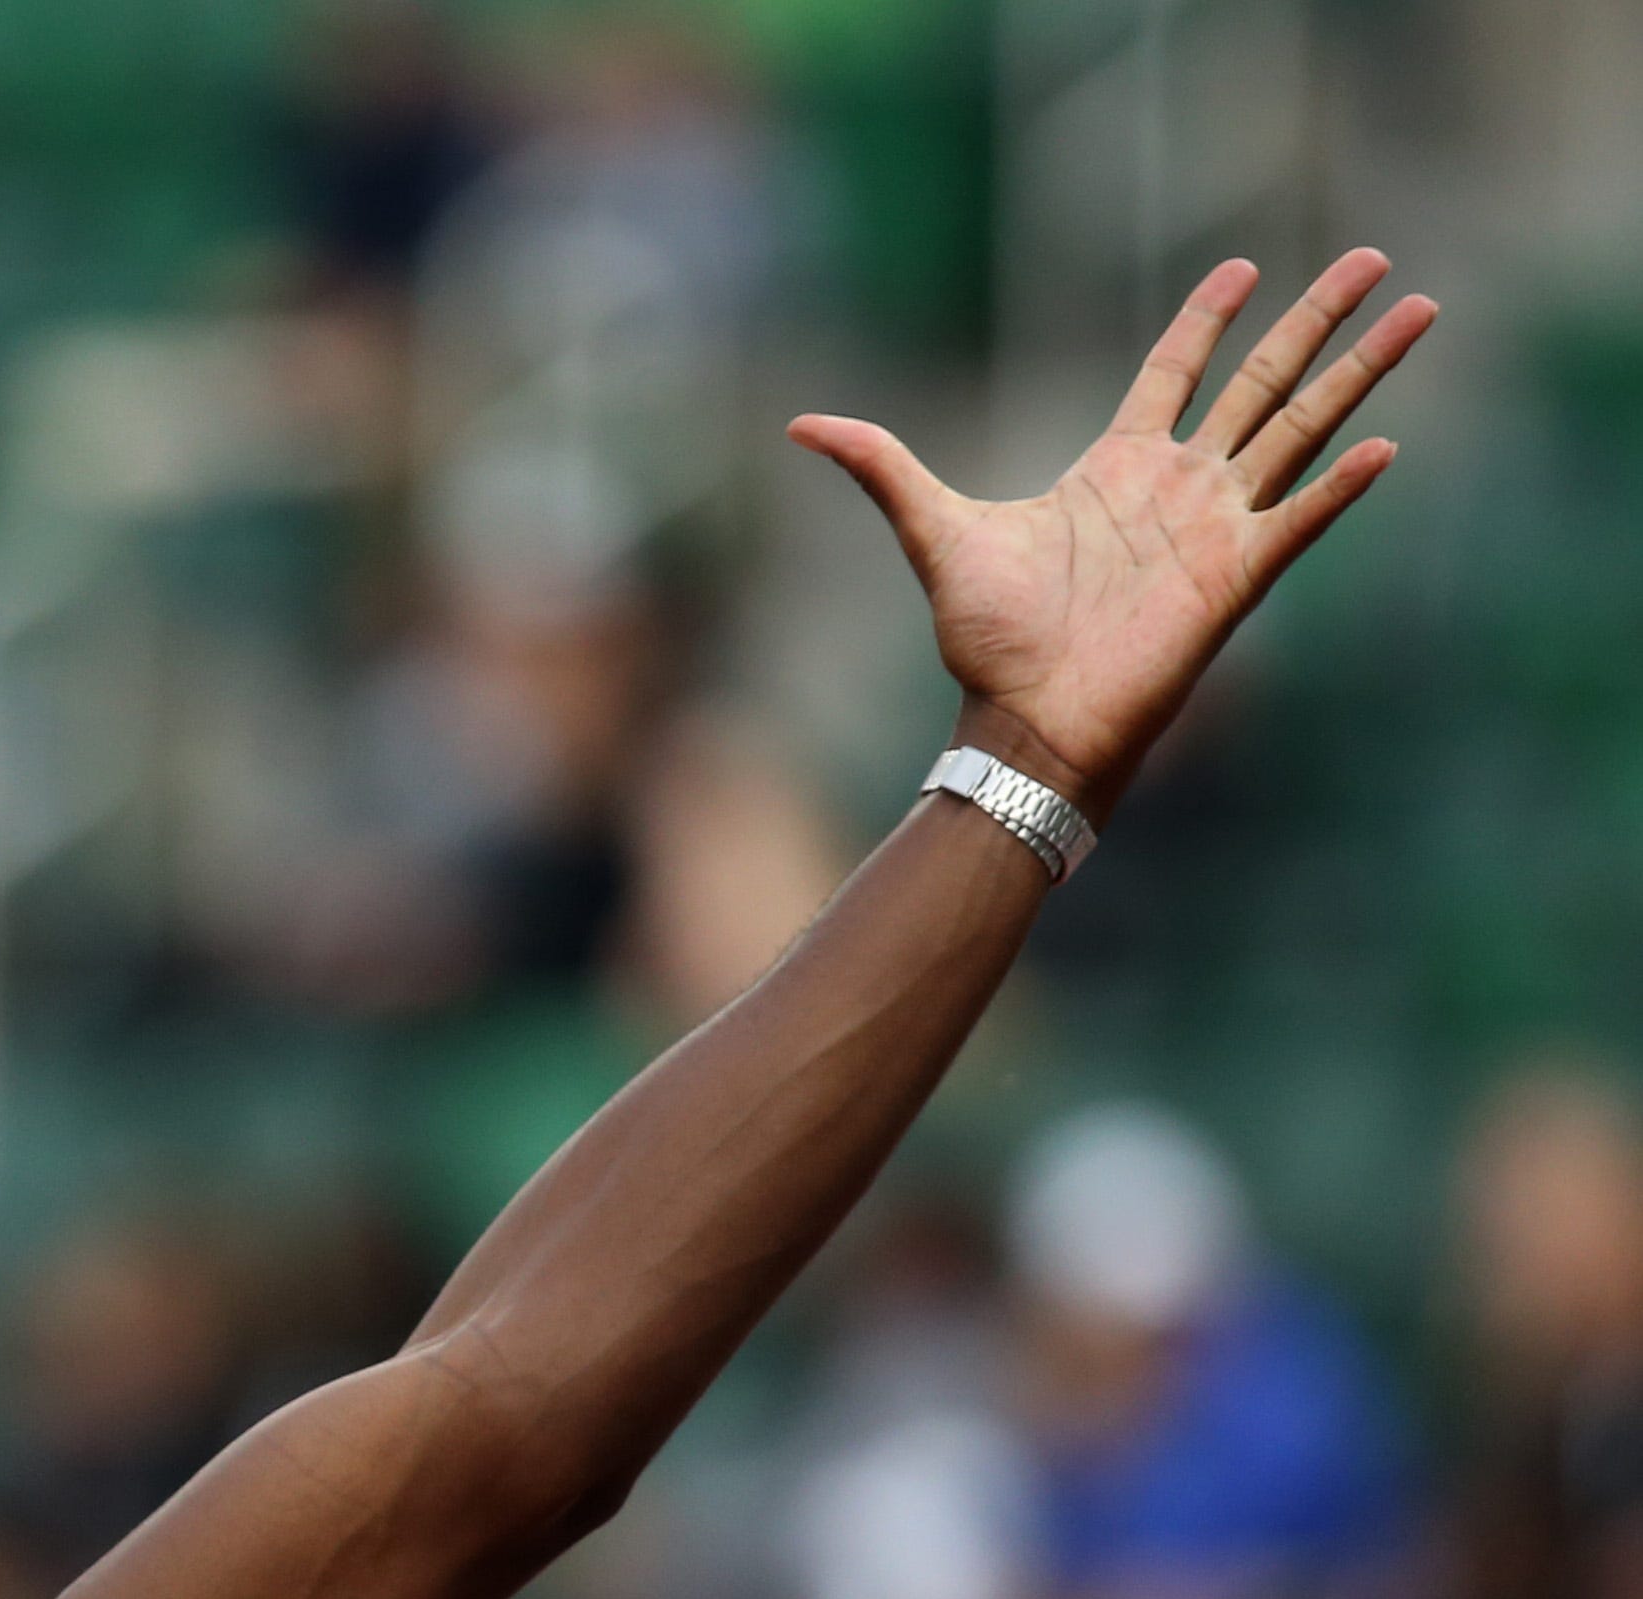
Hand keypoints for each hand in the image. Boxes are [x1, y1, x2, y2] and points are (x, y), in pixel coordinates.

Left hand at [793, 251, 1434, 816]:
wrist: (1023, 721)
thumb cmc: (987, 641)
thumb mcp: (931, 531)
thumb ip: (880, 469)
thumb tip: (800, 424)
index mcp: (1118, 466)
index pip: (1175, 370)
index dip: (1207, 318)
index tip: (1244, 265)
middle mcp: (1179, 486)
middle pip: (1263, 380)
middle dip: (1316, 319)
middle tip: (1373, 256)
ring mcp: (1216, 526)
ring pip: (1303, 427)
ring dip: (1361, 372)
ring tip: (1418, 310)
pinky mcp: (1237, 576)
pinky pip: (1301, 518)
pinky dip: (1340, 486)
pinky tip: (1384, 445)